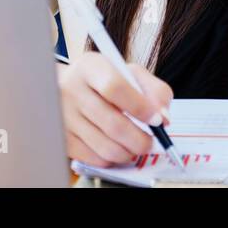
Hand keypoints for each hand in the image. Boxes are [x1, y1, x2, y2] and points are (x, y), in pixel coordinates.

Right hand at [57, 52, 173, 166]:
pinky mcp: (63, 139)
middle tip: (151, 142)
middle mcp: (71, 91)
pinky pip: (94, 159)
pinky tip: (117, 148)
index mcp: (90, 68)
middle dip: (140, 140)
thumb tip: (164, 118)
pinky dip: (112, 159)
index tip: (157, 120)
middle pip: (113, 124)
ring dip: (129, 152)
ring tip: (135, 145)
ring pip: (105, 147)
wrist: (65, 88)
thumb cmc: (103, 80)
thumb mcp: (129, 73)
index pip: (115, 87)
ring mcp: (64, 117)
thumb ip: (154, 90)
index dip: (140, 107)